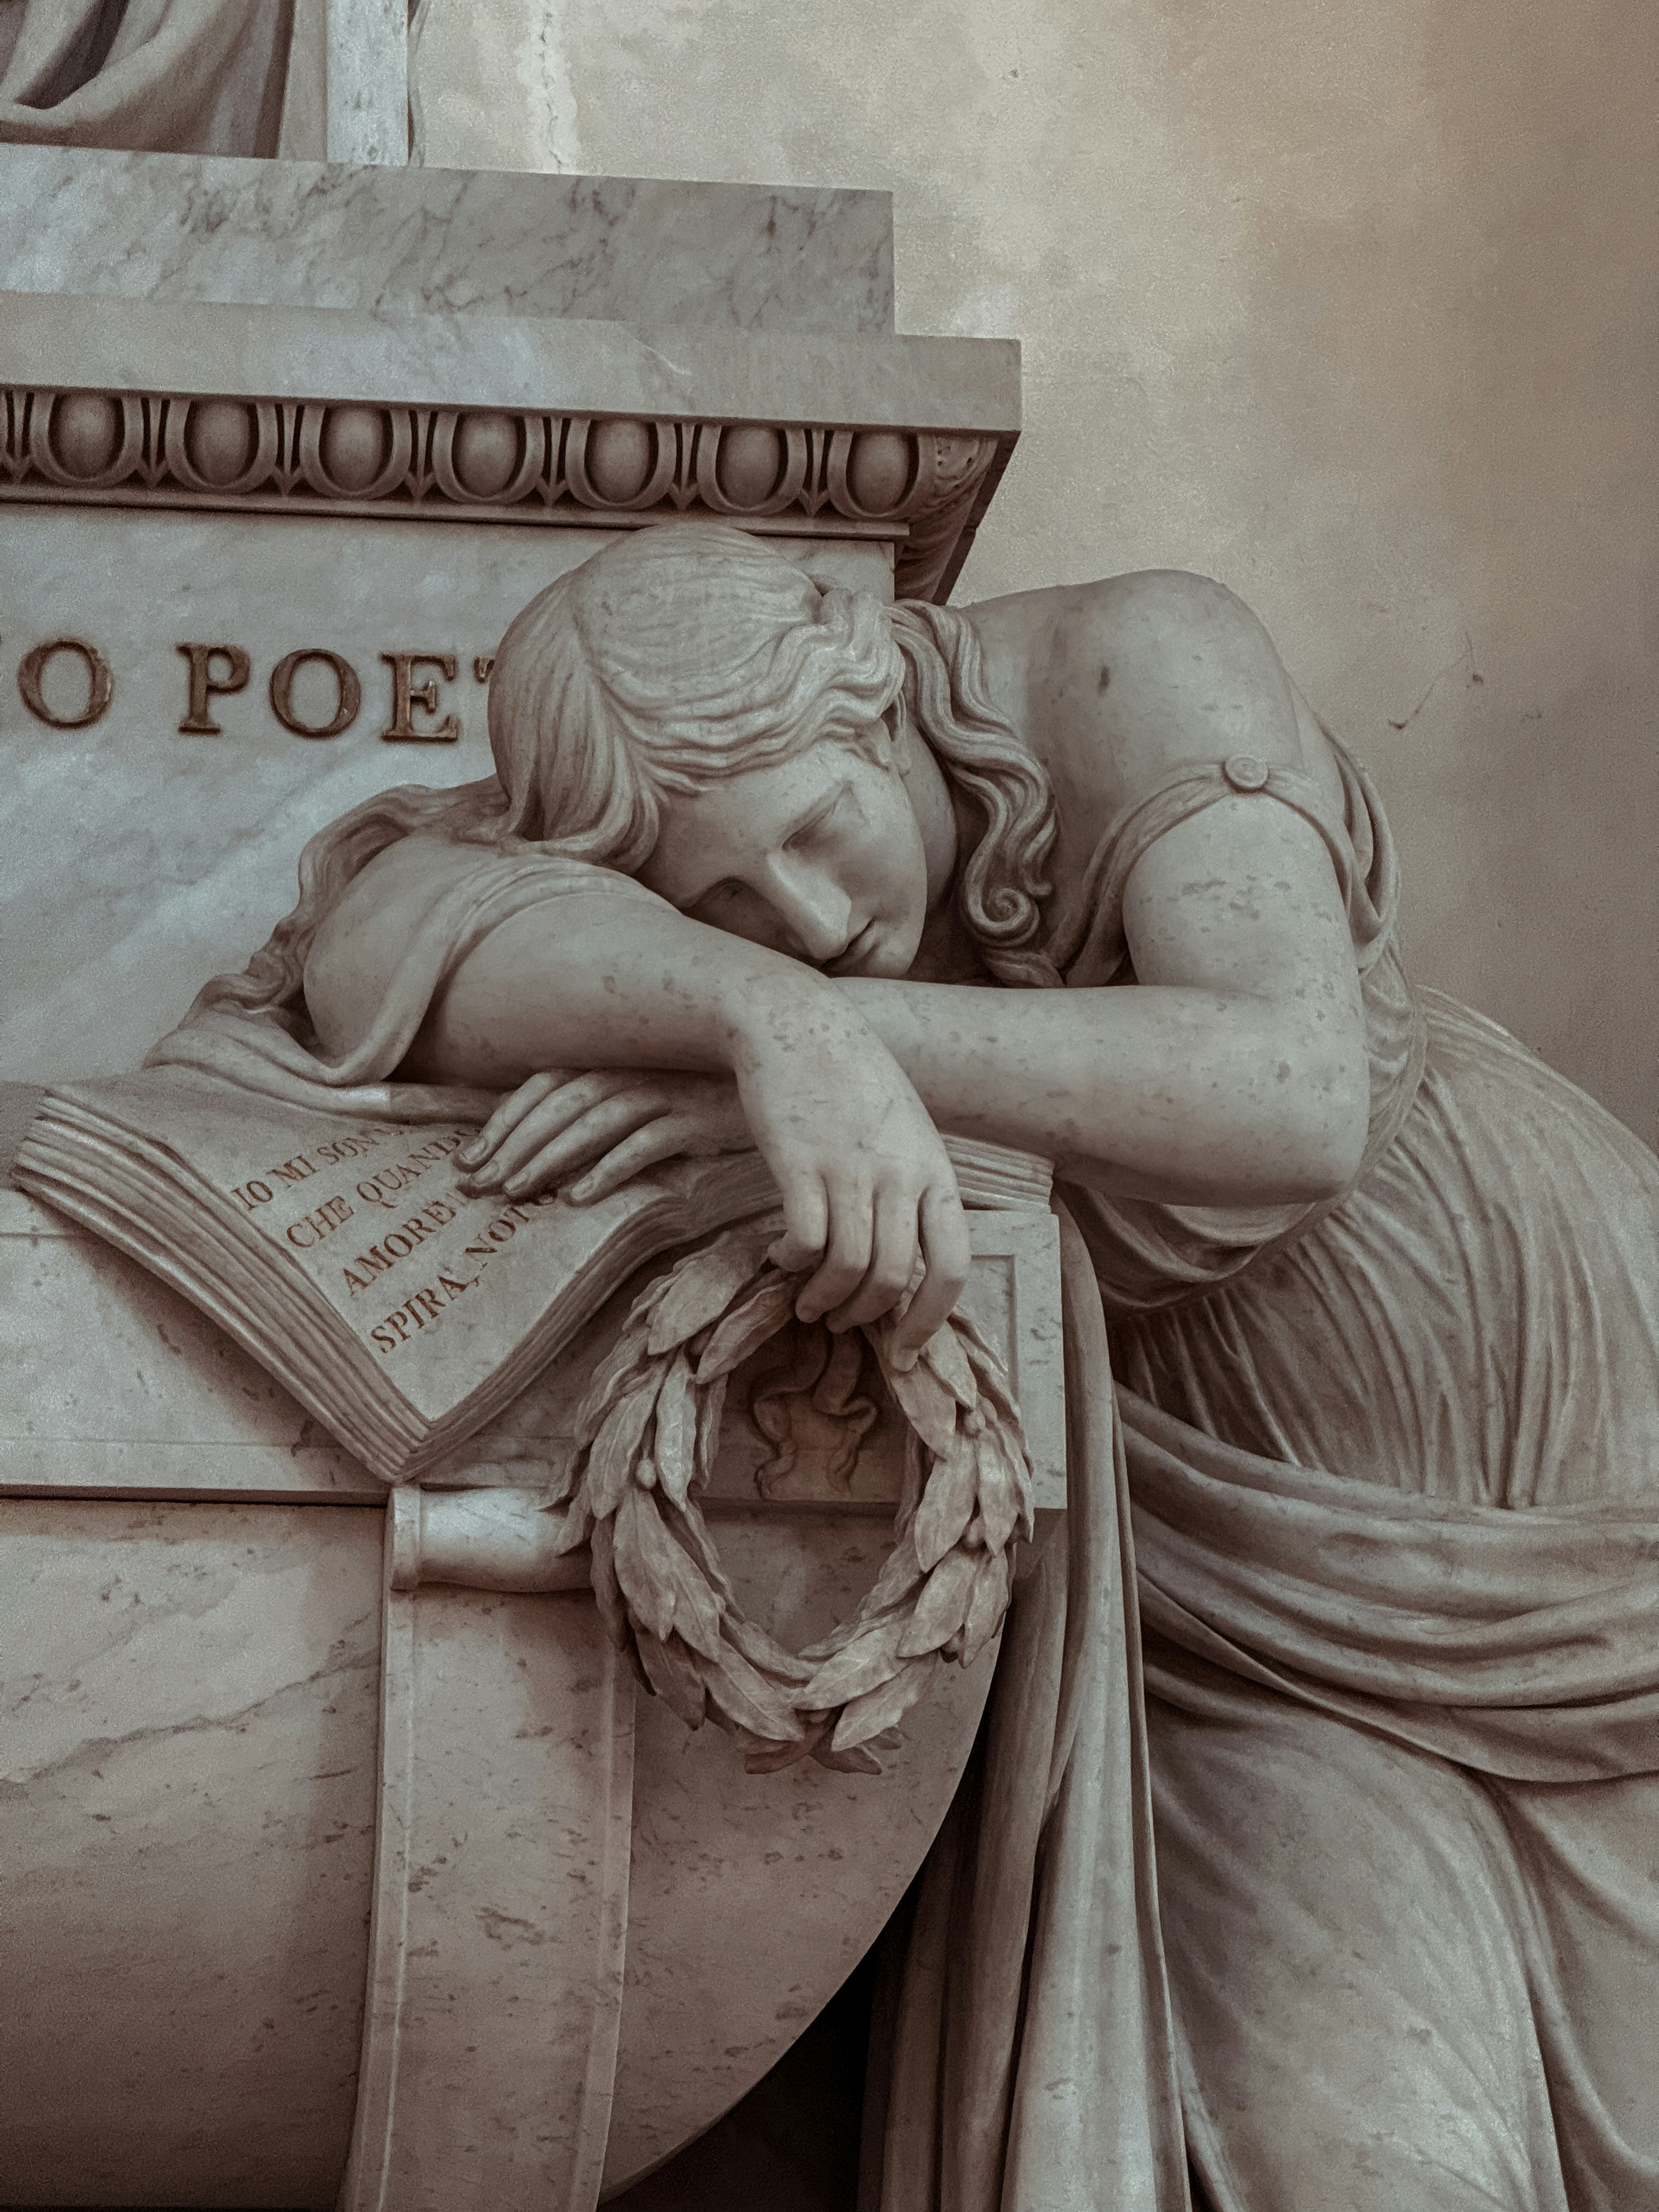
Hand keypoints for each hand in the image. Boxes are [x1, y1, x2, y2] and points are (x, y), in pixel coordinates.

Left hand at [455, 1069, 751, 1203]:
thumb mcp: (661, 1098)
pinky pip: (644, 1143)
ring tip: (515, 1193)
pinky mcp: (699, 1116)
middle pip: (558, 1104)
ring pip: (592, 1121)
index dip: (503, 1122)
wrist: (797, 1075)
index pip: (545, 1085)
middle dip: (511, 1145)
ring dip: (548, 1158)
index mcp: (621, 1060)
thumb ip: (616, 1113)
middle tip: (476, 1186)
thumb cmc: (722, 1093)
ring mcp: (668, 1090)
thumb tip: (563, 1152)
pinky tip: (577, 1198)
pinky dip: (607, 1170)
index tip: (468, 1161)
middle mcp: (637, 1069)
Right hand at [727, 977, 970, 1365]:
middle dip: (865, 1315)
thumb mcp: (904, 1129)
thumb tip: (904, 1258)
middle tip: (839, 1321)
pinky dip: (793, 1262)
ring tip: (807, 1303)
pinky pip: (805, 1239)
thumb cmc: (851, 1079)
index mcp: (934, 1170)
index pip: (953, 1265)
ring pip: (849, 1268)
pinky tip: (781, 1257)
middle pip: (894, 1277)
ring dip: (824, 1298)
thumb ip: (912, 1186)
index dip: (930, 1319)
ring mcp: (850, 1167)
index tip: (905, 1350)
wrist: (796, 1022)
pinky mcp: (799, 1162)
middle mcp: (900, 1174)